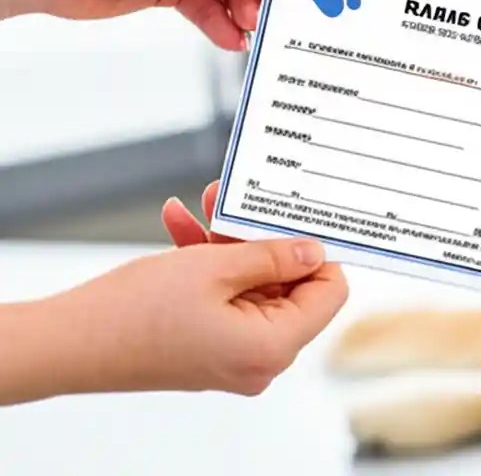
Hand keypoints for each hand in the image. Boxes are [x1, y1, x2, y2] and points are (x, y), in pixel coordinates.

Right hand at [37, 182, 347, 398]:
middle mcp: (259, 360)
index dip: (318, 252)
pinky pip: (224, 300)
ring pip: (251, 287)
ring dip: (229, 244)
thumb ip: (274, 257)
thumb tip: (315, 250)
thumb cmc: (135, 311)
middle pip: (289, 288)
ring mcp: (232, 357)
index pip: (329, 293)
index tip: (301, 219)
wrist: (67, 342)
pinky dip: (207, 265)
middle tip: (244, 202)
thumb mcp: (215, 267)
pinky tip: (179, 223)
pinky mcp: (207, 348)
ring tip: (205, 201)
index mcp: (272, 347)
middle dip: (263, 240)